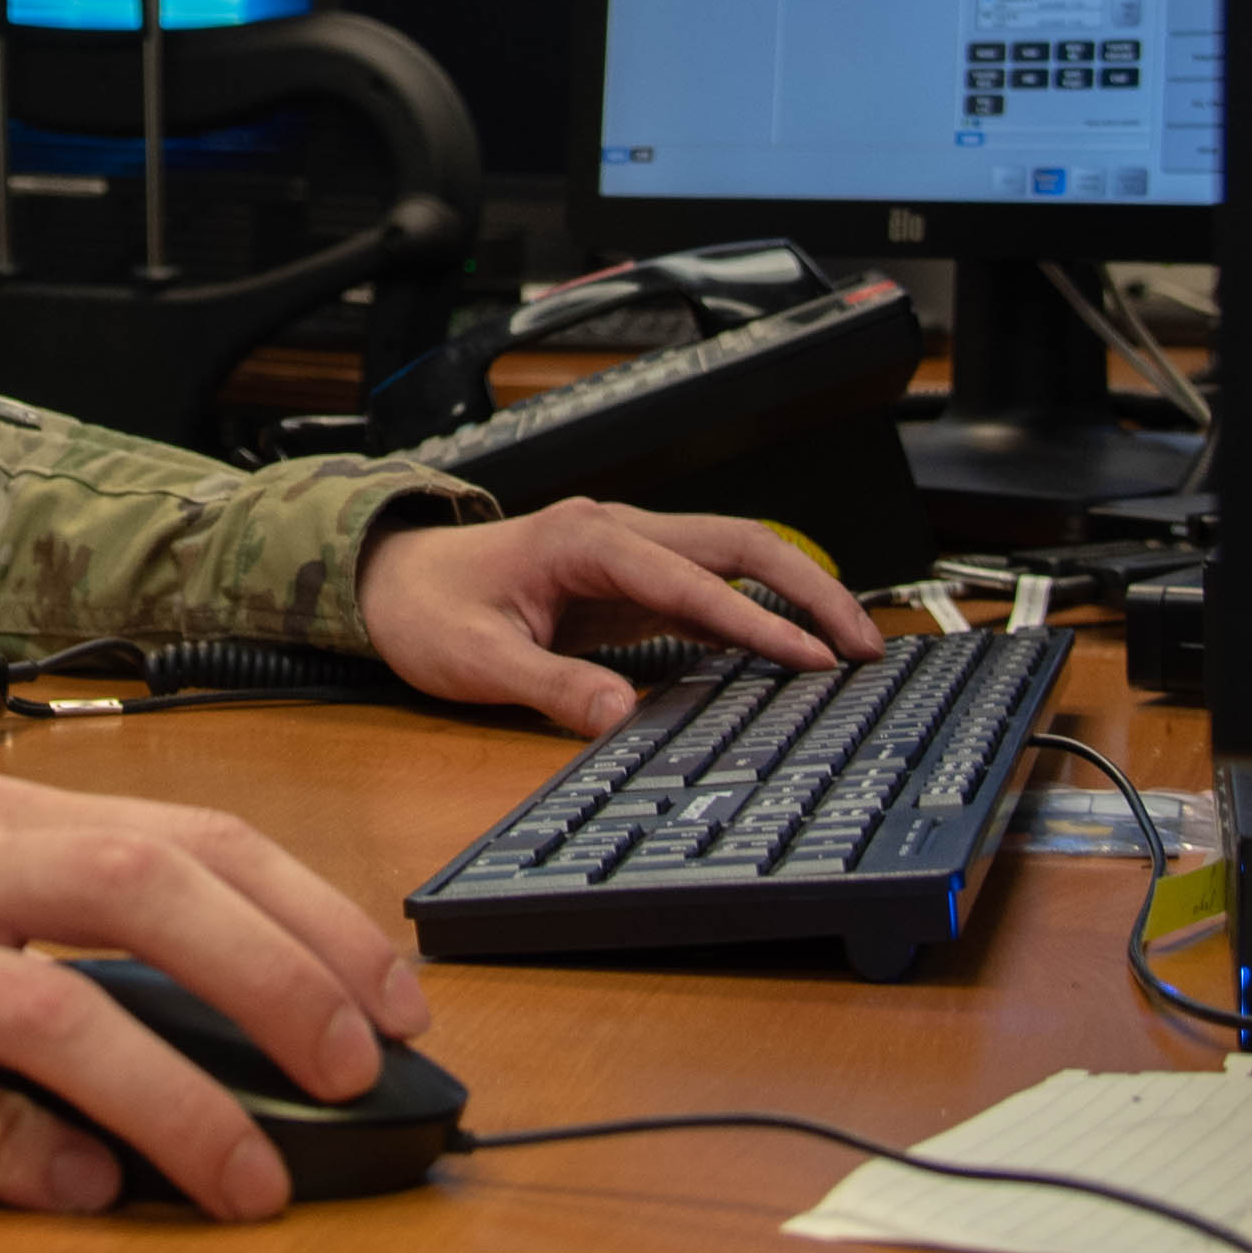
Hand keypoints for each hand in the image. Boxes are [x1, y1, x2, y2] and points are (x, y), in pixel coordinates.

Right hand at [0, 774, 429, 1222]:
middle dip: (278, 979)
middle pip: (144, 890)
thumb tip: (264, 1026)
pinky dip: (26, 1155)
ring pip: (57, 1007)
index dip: (312, 915)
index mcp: (0, 823)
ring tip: (250, 1180)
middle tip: (358, 1072)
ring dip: (176, 1102)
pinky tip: (73, 1192)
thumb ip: (85, 941)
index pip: (193, 838)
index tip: (400, 999)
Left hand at [356, 498, 881, 736]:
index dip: (756, 622)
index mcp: (584, 540)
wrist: (388, 580)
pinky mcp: (626, 584)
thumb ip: (550, 685)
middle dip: (808, 589)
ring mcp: (626, 556)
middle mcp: (616, 535)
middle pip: (737, 545)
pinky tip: (789, 651)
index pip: (692, 579)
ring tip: (848, 648)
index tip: (809, 660)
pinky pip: (707, 590)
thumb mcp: (477, 659)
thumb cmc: (425, 608)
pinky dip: (757, 614)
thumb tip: (620, 717)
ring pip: (732, 560)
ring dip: (793, 596)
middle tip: (862, 646)